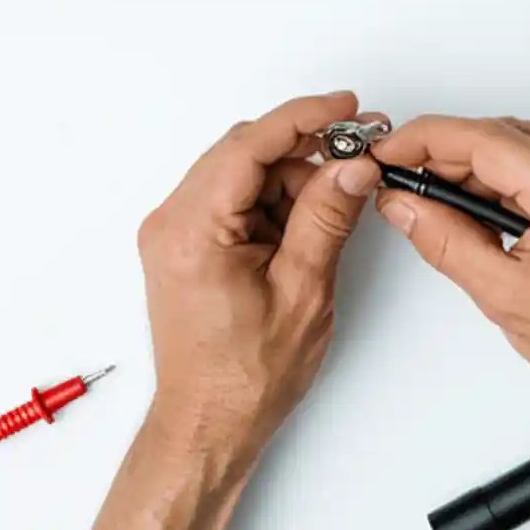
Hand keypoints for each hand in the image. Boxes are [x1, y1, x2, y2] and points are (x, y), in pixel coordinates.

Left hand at [137, 92, 382, 451]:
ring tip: (333, 214)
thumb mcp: (303, 290)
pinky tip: (305, 228)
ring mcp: (175, 232)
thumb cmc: (244, 376)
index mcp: (192, 232)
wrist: (210, 421)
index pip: (249, 146)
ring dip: (292, 182)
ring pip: (244, 175)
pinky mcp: (187, 243)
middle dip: (305, 153)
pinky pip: (236, 200)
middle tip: (358, 158)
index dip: (303, 118)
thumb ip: (327, 217)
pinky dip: (275, 204)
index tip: (346, 108)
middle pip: (245, 154)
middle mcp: (172, 223)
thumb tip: (352, 165)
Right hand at [373, 116, 529, 414]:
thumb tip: (406, 205)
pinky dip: (524, 170)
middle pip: (507, 132)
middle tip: (411, 181)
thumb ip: (445, 241)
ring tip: (452, 201)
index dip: (425, 139)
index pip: (484, 139)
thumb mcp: (506, 296)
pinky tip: (500, 202)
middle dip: (451, 153)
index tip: (392, 150)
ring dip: (487, 162)